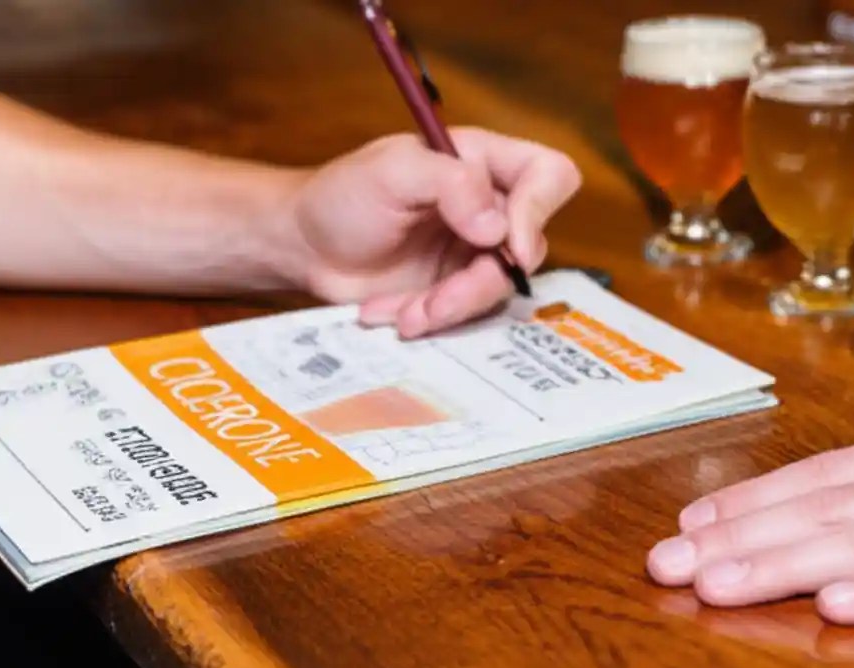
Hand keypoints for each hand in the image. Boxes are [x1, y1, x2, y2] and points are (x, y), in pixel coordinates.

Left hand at [272, 127, 580, 337]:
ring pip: (498, 290)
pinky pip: (467, 314)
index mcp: (483, 162)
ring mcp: (475, 253)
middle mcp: (489, 207)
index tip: (507, 243)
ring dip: (450, 308)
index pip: (549, 175)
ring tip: (404, 314)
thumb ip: (451, 185)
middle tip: (437, 299)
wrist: (304, 247)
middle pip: (531, 248)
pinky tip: (391, 313)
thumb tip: (498, 227)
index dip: (539, 210)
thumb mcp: (393, 172)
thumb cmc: (343, 195)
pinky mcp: (456, 290)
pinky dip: (431, 320)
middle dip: (480, 282)